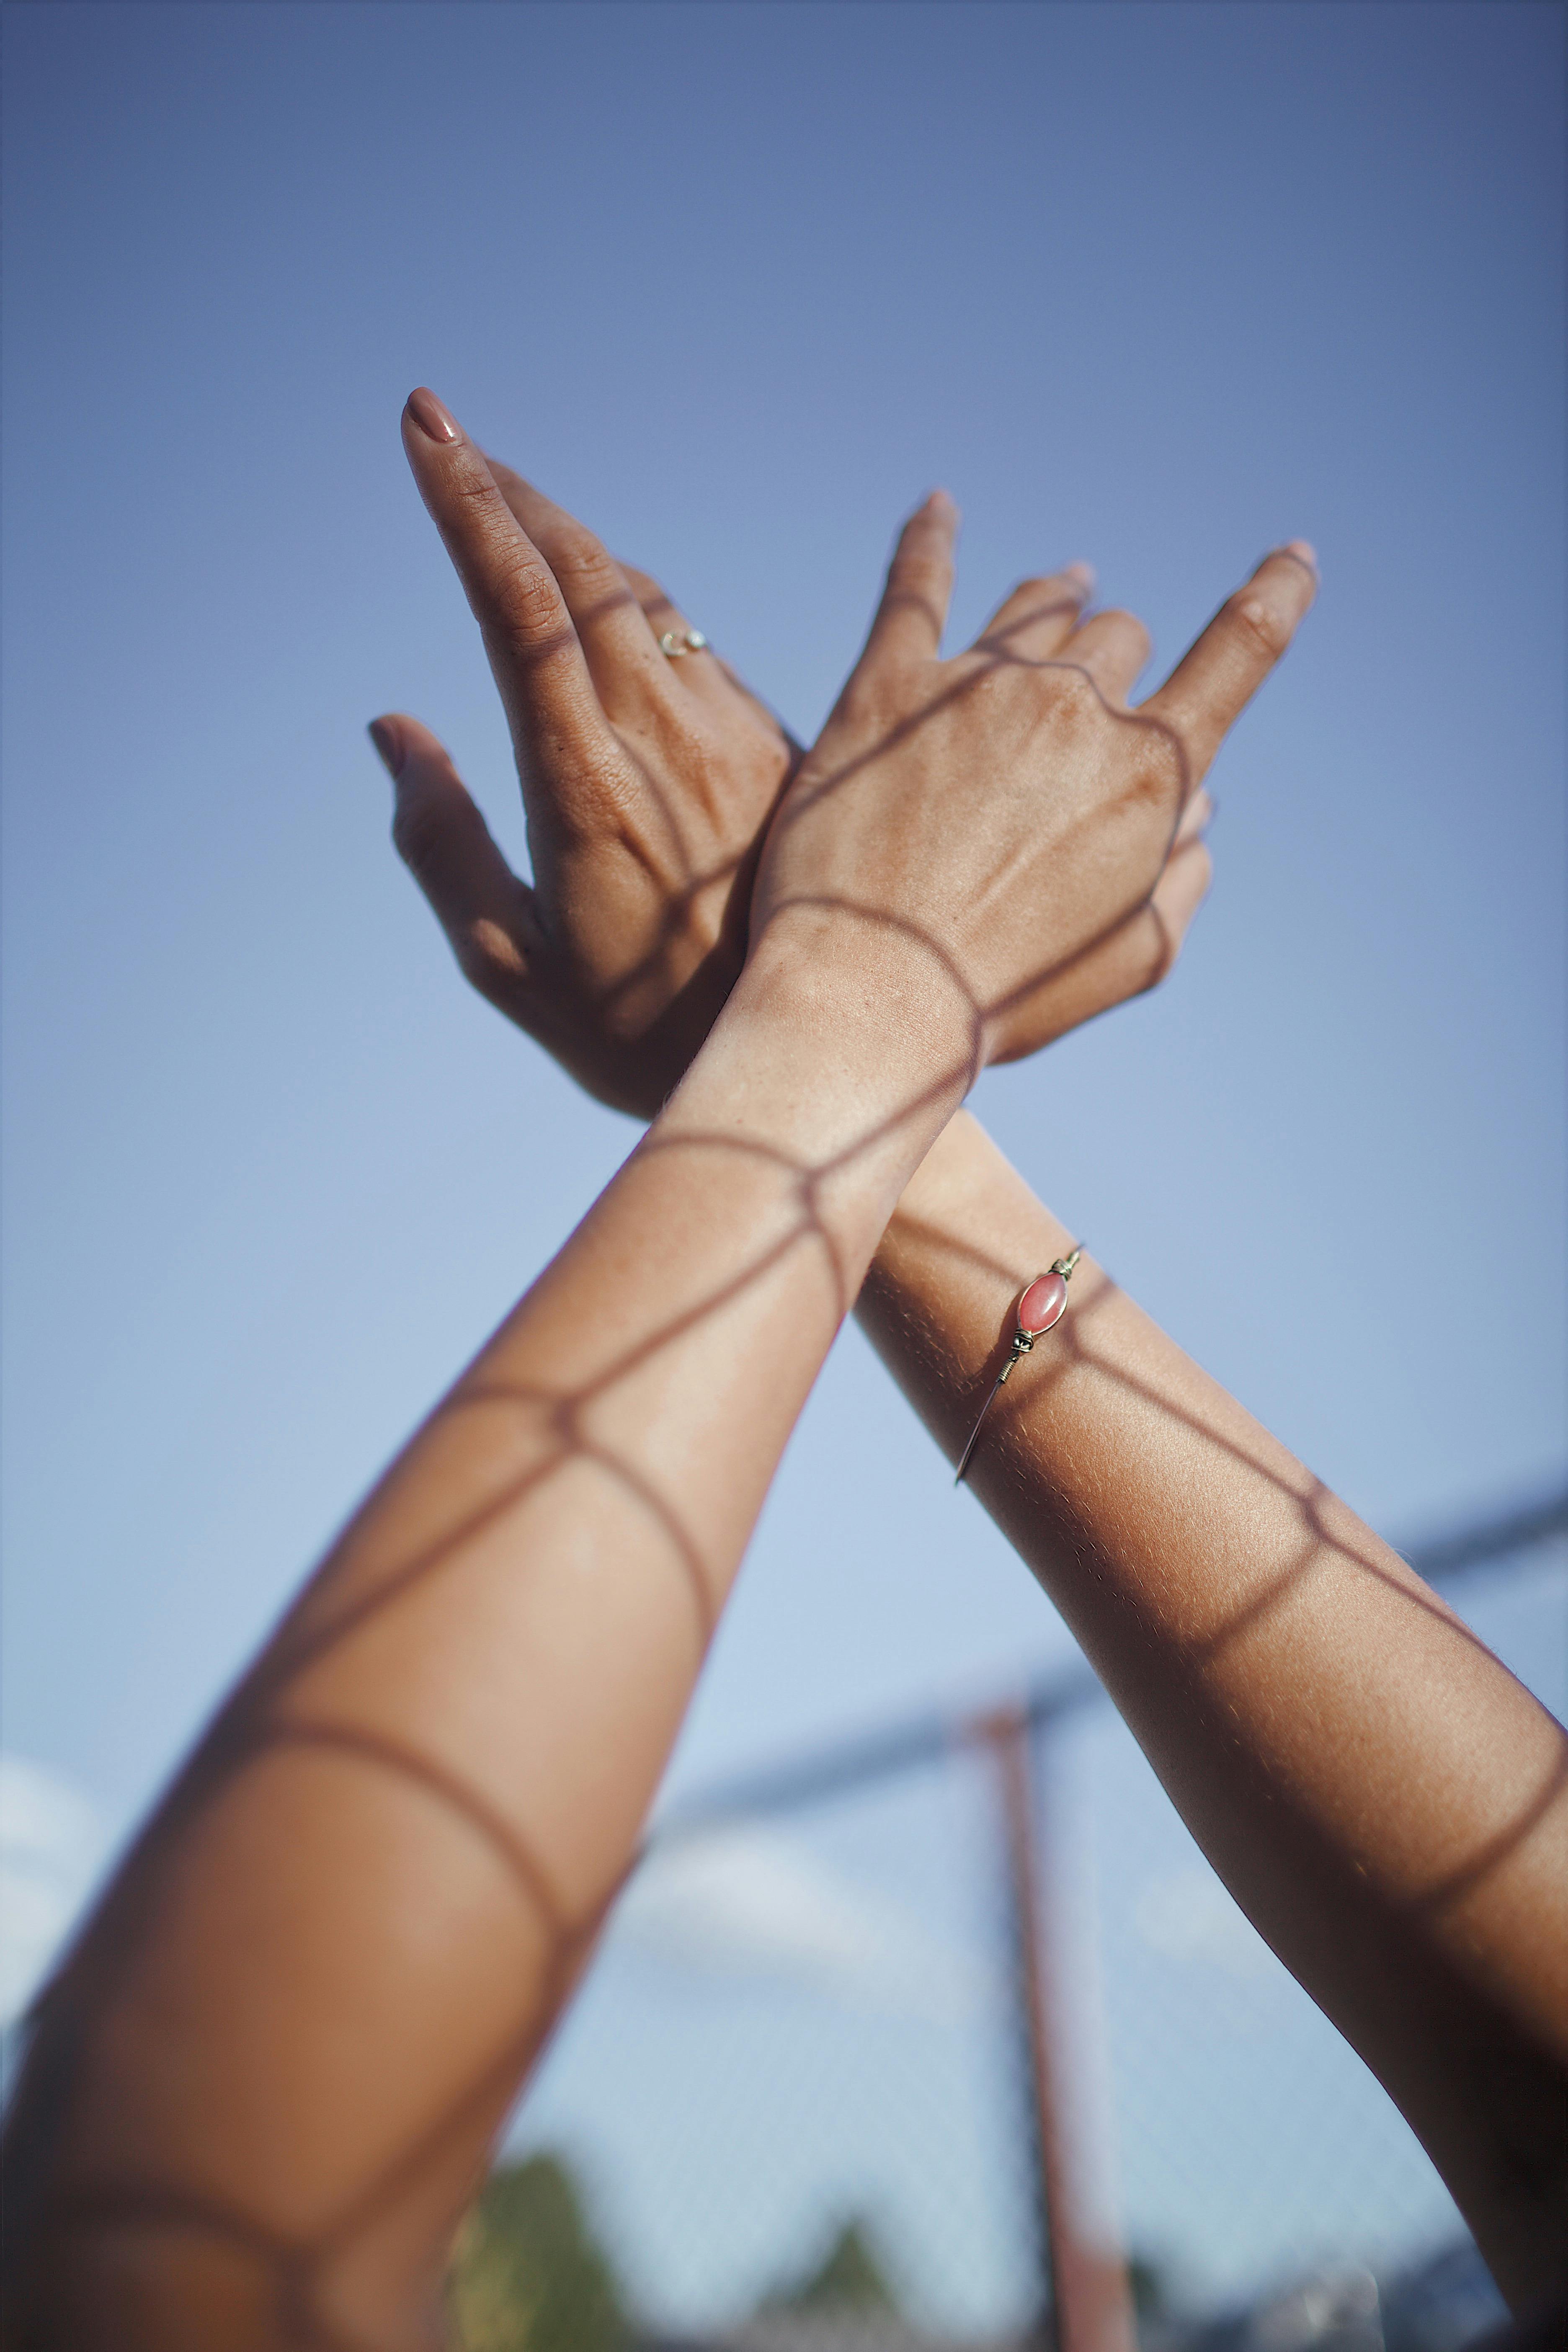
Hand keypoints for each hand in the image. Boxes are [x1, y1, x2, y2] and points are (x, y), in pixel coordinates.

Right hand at [371, 388, 798, 1116]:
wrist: (819, 1057)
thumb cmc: (644, 1037)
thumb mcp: (514, 965)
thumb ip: (443, 844)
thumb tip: (393, 729)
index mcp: (584, 780)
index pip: (517, 601)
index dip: (468, 502)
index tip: (425, 423)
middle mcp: (663, 736)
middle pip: (581, 570)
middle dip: (510, 494)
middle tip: (457, 442)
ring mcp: (732, 737)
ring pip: (643, 597)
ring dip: (572, 542)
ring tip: (519, 508)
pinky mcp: (781, 753)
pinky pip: (698, 645)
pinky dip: (637, 601)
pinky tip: (618, 599)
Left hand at [751, 492, 1315, 1080]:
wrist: (872, 999)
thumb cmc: (1006, 994)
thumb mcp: (1131, 958)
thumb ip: (1181, 877)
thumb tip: (1200, 812)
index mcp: (1150, 772)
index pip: (1240, 652)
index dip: (1276, 596)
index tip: (1292, 561)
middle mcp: (1074, 707)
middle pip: (1119, 640)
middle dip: (1118, 663)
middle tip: (1094, 696)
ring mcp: (977, 685)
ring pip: (1037, 610)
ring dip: (1058, 602)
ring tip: (1062, 590)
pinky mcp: (886, 687)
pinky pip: (916, 585)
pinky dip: (931, 540)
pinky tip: (937, 509)